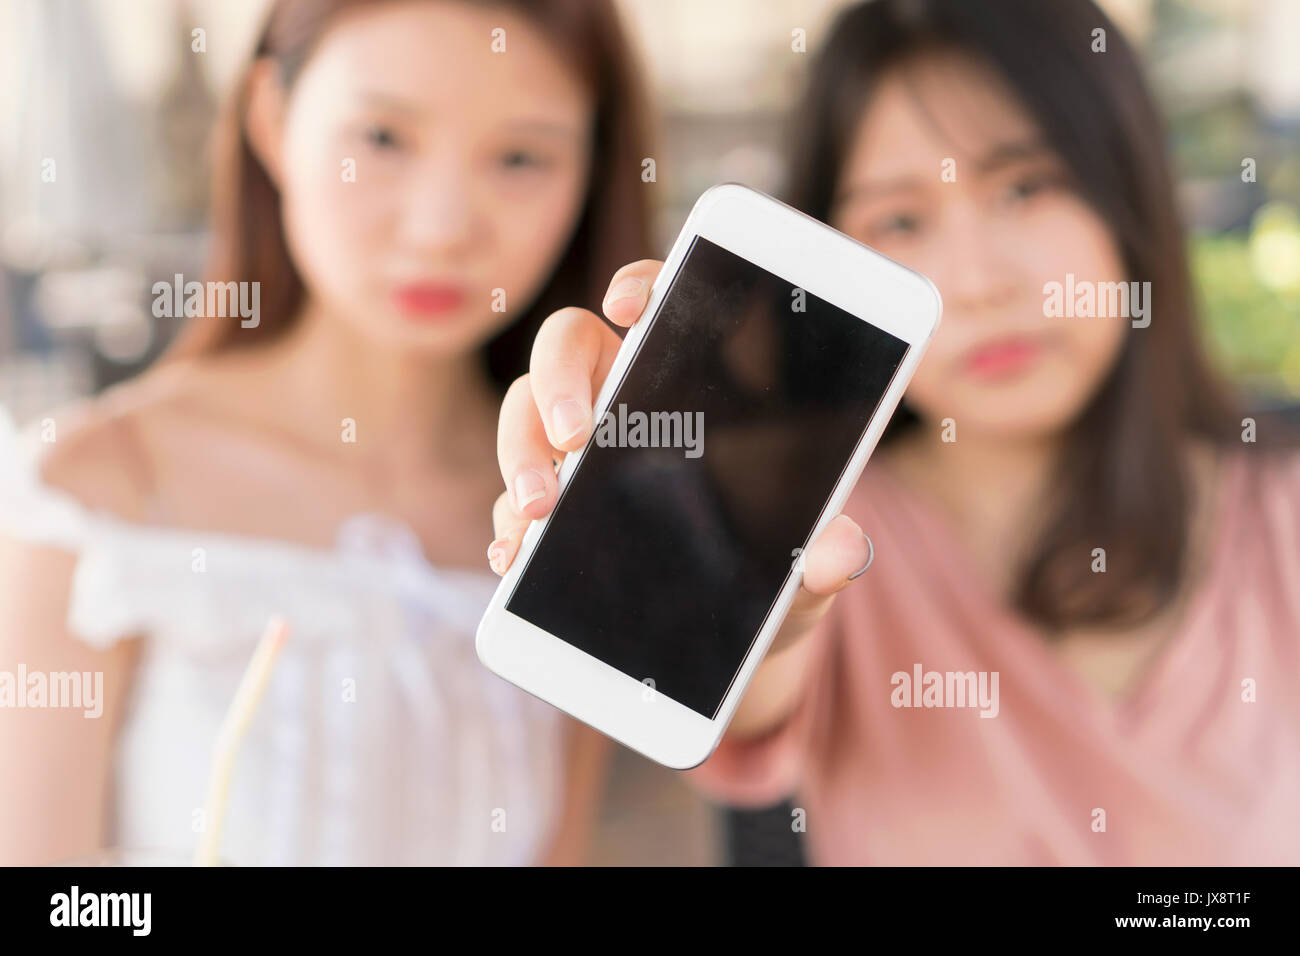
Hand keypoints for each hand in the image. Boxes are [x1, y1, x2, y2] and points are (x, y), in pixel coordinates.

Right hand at [486, 260, 872, 655]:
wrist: (735, 635)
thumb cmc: (773, 574)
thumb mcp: (804, 570)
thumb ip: (822, 557)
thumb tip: (845, 554)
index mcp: (690, 382)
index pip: (656, 301)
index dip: (639, 284)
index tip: (628, 304)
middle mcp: (623, 401)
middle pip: (566, 349)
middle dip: (558, 382)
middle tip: (576, 437)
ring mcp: (576, 456)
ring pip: (524, 418)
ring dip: (522, 456)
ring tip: (541, 510)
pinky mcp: (548, 513)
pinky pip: (510, 503)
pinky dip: (507, 527)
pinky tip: (514, 558)